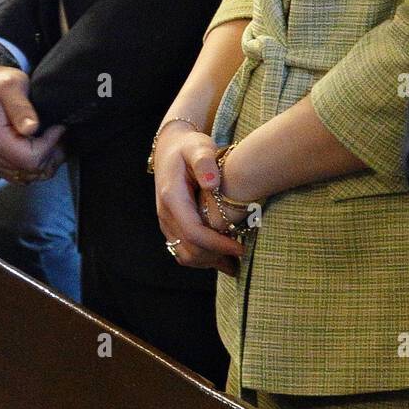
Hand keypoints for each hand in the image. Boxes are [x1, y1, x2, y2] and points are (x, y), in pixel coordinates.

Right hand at [0, 64, 65, 180]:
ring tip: (56, 141)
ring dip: (46, 162)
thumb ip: (21, 107)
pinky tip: (44, 149)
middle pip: (31, 171)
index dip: (50, 145)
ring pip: (28, 177)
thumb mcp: (11, 86)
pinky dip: (35, 166)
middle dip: (51, 155)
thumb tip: (32, 128)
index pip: (31, 159)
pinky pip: (20, 175)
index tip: (58, 126)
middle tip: (61, 134)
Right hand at [154, 125, 244, 275]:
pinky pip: (183, 251)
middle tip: (243, 256)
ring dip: (209, 262)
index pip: (193, 232)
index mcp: (172, 198)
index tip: (240, 247)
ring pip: (184, 255)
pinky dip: (202, 258)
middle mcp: (165, 215)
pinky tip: (222, 258)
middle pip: (189, 249)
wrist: (170, 148)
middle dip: (216, 257)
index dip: (217, 244)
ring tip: (235, 263)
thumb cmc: (189, 146)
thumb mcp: (198, 146)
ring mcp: (166, 223)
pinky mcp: (171, 226)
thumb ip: (205, 162)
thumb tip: (212, 183)